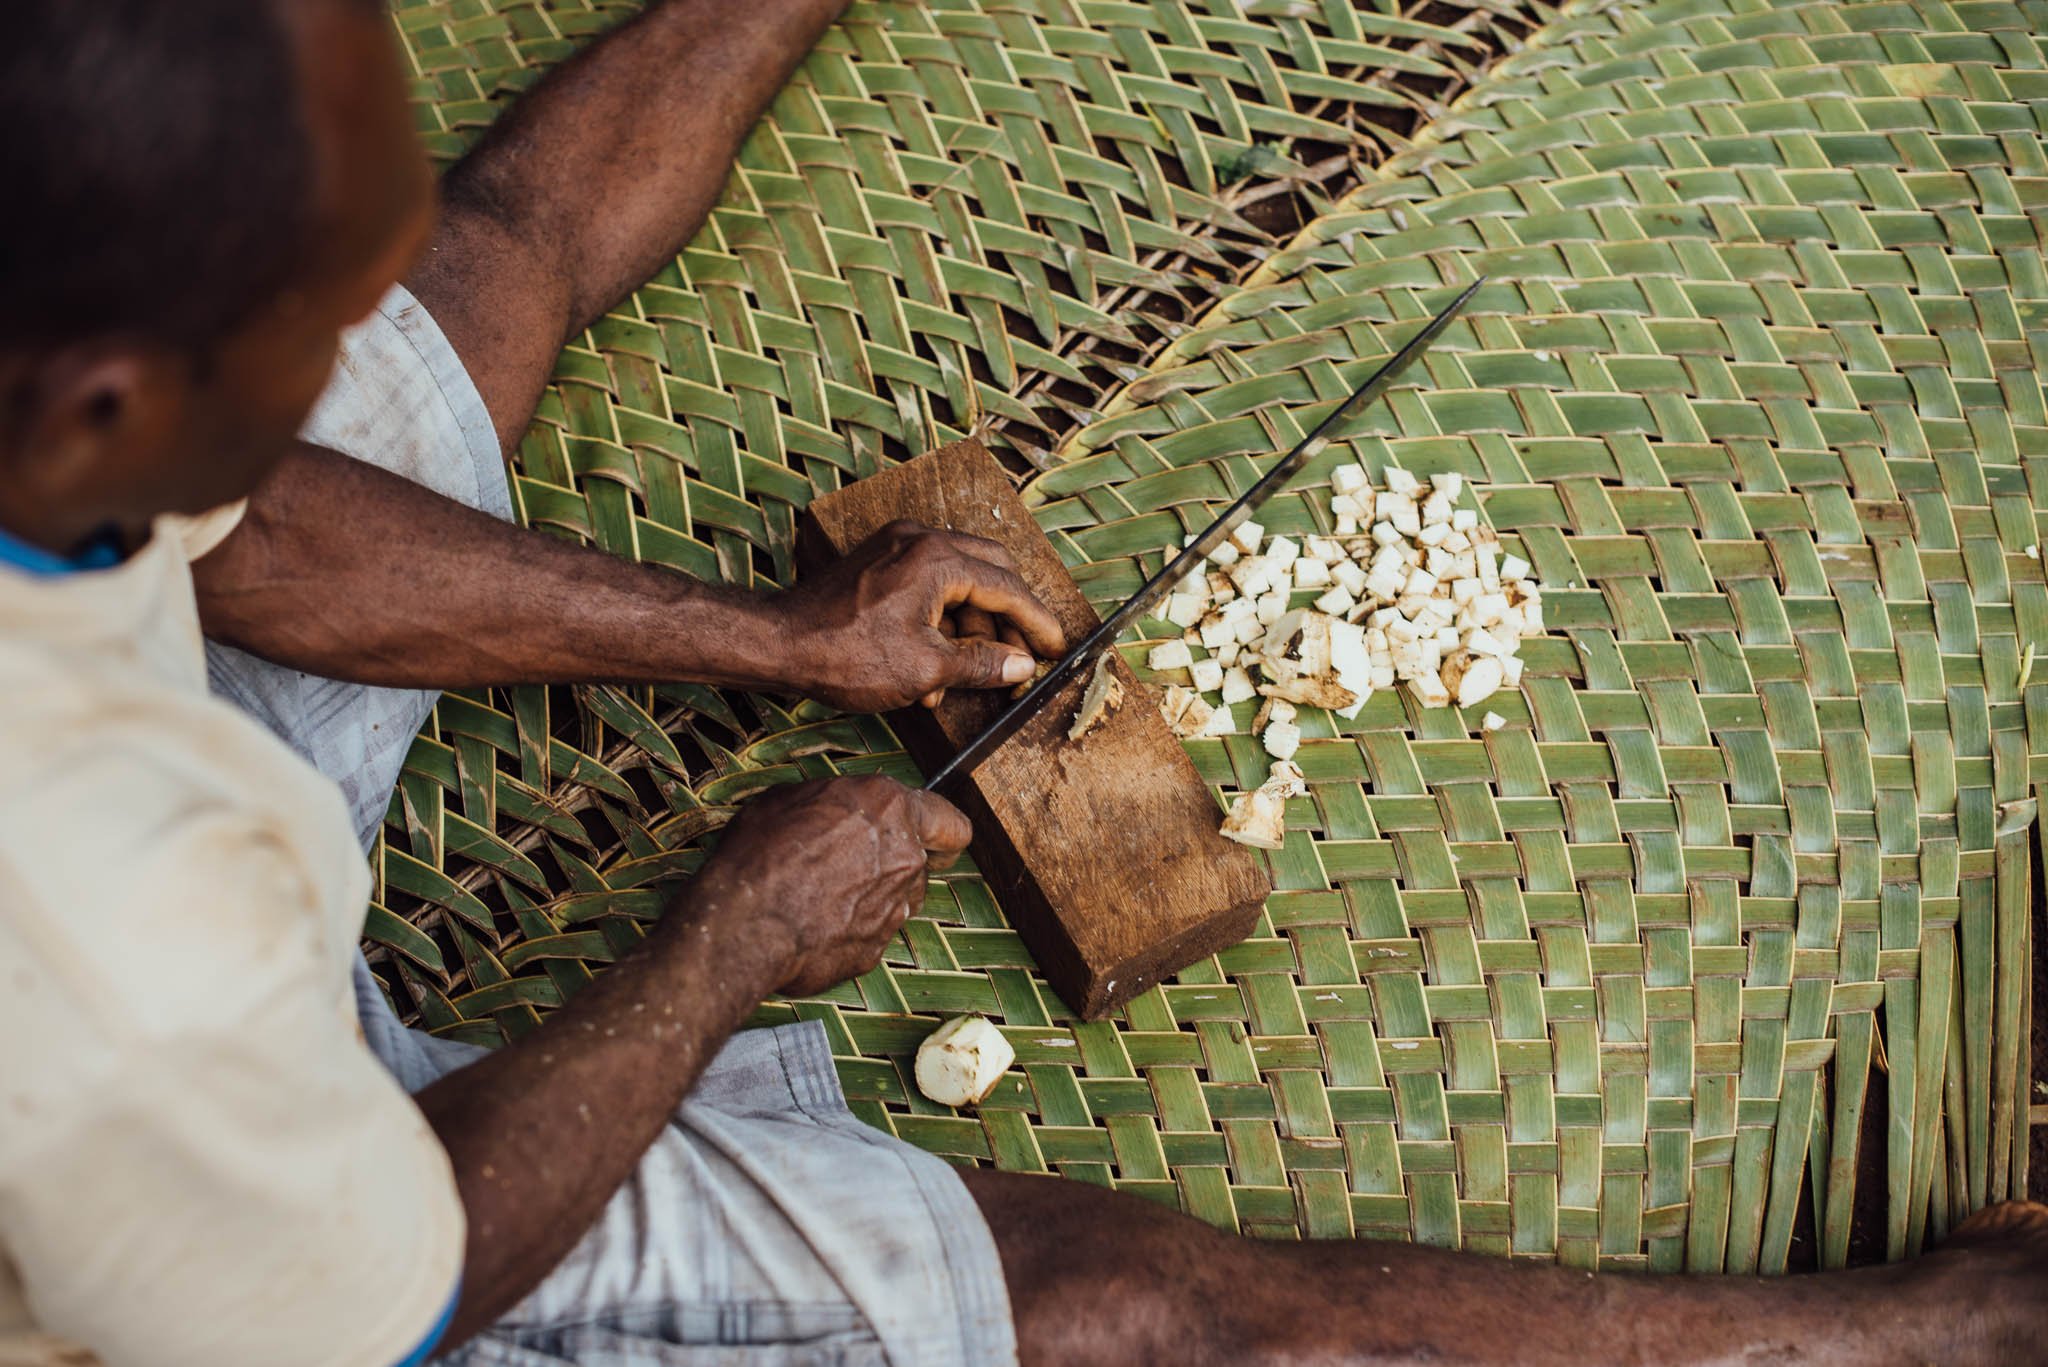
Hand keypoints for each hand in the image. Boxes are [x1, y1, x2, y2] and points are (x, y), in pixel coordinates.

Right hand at [688, 776, 971, 996]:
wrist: (744, 924)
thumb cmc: (759, 855)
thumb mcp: (787, 800)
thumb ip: (834, 803)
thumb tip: (835, 810)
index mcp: (891, 809)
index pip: (952, 824)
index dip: (942, 833)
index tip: (933, 840)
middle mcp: (905, 858)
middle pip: (920, 863)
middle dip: (890, 863)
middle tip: (847, 864)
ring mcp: (894, 909)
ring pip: (896, 900)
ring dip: (870, 896)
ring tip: (818, 895)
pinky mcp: (876, 950)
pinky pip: (870, 934)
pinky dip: (848, 930)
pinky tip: (810, 924)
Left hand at [774, 520, 1066, 710]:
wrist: (777, 646)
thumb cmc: (843, 655)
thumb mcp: (925, 670)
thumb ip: (981, 664)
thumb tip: (1021, 666)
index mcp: (938, 558)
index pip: (1007, 587)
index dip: (1037, 622)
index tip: (1057, 647)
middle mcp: (919, 540)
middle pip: (989, 572)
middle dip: (1008, 619)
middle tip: (1022, 655)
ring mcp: (896, 547)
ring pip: (957, 582)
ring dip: (969, 629)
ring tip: (968, 678)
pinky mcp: (877, 563)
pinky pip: (926, 586)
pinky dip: (938, 622)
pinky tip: (931, 670)